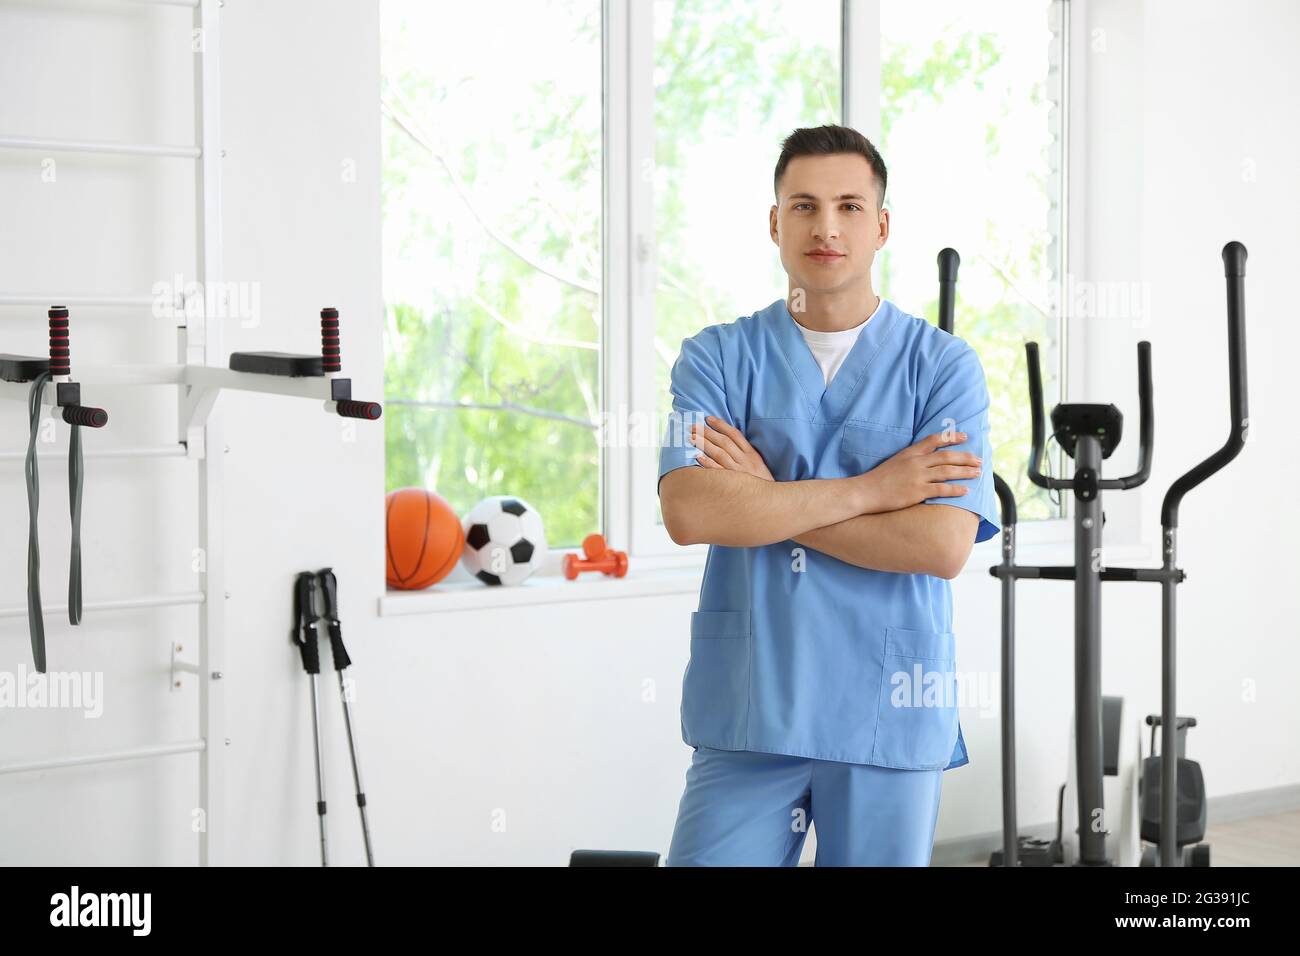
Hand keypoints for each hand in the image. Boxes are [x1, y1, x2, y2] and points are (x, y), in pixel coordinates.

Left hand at [689, 415, 773, 481]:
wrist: (769, 501)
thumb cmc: (761, 482)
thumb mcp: (758, 464)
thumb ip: (745, 453)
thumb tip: (727, 441)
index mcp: (751, 454)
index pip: (735, 435)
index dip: (721, 425)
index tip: (708, 419)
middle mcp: (745, 461)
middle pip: (724, 442)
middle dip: (707, 432)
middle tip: (693, 427)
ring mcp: (738, 472)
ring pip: (719, 454)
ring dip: (704, 444)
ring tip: (691, 438)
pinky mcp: (733, 484)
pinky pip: (718, 471)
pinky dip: (707, 463)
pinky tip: (697, 457)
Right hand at [858, 430, 982, 512]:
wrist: (864, 491)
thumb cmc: (877, 480)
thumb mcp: (894, 462)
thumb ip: (910, 460)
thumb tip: (925, 461)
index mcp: (910, 453)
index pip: (934, 440)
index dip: (952, 438)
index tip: (965, 437)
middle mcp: (916, 462)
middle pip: (947, 456)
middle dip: (966, 457)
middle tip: (979, 460)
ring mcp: (917, 477)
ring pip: (948, 471)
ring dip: (965, 472)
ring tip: (978, 473)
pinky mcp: (917, 492)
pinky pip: (942, 489)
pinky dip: (956, 489)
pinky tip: (966, 490)